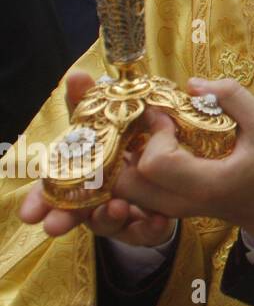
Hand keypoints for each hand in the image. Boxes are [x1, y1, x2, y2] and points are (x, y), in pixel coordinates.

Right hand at [17, 71, 174, 245]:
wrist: (171, 170)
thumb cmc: (127, 143)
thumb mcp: (110, 120)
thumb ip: (90, 102)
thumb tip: (76, 74)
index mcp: (84, 174)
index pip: (55, 188)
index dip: (40, 200)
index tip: (29, 213)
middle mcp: (97, 197)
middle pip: (75, 212)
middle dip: (64, 218)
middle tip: (56, 226)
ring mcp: (122, 212)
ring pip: (108, 223)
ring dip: (108, 218)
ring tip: (119, 208)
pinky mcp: (148, 223)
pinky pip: (146, 231)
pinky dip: (149, 227)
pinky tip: (158, 220)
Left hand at [112, 78, 253, 242]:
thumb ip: (234, 97)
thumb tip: (191, 84)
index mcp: (206, 184)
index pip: (156, 163)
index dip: (156, 134)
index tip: (168, 116)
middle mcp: (181, 203)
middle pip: (127, 182)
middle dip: (130, 148)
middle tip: (148, 127)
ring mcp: (169, 210)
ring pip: (123, 191)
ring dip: (126, 160)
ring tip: (145, 138)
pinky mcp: (163, 210)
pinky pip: (130, 194)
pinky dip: (130, 172)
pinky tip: (148, 152)